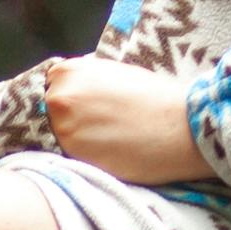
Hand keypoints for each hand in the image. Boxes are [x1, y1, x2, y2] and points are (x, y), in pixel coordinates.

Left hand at [42, 53, 204, 187]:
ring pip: (58, 139)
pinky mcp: (75, 157)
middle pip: (49, 115)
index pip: (47, 89)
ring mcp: (63, 128)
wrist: (183, 127)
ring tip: (109, 141)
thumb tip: (67, 93)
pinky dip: (86, 158)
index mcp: (67, 71)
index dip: (66, 102)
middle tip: (100, 128)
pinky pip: (71, 158)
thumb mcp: (114, 74)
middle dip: (68, 122)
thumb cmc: (156, 98)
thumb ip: (84, 82)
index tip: (83, 112)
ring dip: (76, 142)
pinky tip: (111, 153)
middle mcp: (59, 97)